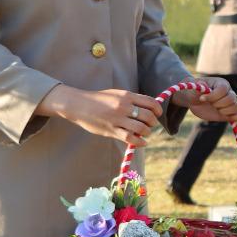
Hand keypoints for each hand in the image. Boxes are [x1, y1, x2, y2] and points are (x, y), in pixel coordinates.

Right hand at [43, 85, 161, 146]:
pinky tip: (141, 142)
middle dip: (153, 122)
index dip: (157, 109)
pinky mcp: (111, 130)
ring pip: (142, 128)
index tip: (157, 114)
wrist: (78, 105)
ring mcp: (117, 119)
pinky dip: (140, 142)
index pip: (150, 102)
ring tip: (144, 132)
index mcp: (126, 96)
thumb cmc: (98, 100)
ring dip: (147, 132)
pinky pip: (131, 138)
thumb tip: (148, 107)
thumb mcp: (116, 94)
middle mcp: (123, 107)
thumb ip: (131, 99)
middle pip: (149, 116)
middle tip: (150, 124)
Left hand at [176, 78, 236, 123]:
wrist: (195, 100)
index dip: (213, 95)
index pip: (223, 89)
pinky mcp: (229, 113)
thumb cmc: (194, 92)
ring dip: (224, 111)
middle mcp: (228, 92)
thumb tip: (202, 85)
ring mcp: (230, 103)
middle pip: (231, 98)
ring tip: (215, 109)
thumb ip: (197, 86)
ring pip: (236, 107)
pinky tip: (228, 117)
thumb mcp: (193, 88)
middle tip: (210, 104)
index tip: (202, 99)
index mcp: (221, 84)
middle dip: (218, 104)